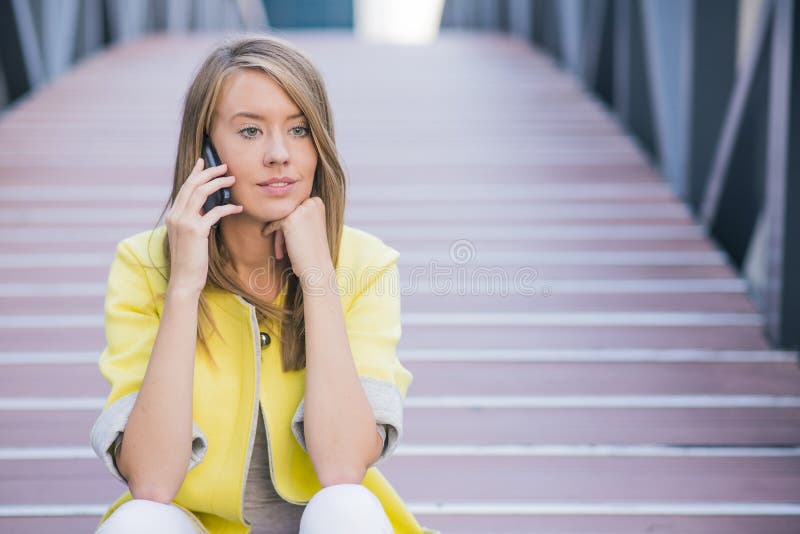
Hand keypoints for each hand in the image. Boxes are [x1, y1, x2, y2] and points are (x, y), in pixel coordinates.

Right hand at [165, 158, 242, 293]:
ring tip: (232, 180)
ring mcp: (184, 222)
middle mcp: (175, 215)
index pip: (184, 188)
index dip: (195, 173)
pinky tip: (238, 208)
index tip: (203, 161)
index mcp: (173, 215)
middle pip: (193, 185)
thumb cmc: (190, 260)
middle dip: (209, 172)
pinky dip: (228, 207)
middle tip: (225, 167)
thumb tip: (206, 209)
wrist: (184, 279)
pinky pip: (215, 212)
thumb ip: (194, 221)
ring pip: (202, 193)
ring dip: (219, 183)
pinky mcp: (196, 231)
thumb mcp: (189, 237)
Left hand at [260, 196, 331, 286]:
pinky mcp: (289, 219)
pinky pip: (274, 223)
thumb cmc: (313, 250)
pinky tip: (266, 236)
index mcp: (317, 202)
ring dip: (279, 233)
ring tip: (282, 250)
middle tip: (284, 246)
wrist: (317, 267)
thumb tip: (277, 202)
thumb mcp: (311, 225)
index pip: (295, 205)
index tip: (290, 236)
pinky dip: (269, 230)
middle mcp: (311, 202)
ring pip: (280, 217)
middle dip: (283, 226)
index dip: (291, 221)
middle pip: (287, 210)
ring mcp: (301, 210)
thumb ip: (300, 212)